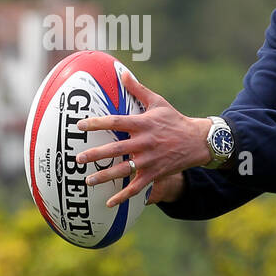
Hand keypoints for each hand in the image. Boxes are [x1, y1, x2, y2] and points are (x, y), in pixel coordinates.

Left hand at [74, 71, 210, 207]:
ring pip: (124, 170)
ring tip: (87, 181)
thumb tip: (121, 72)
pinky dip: (123, 196)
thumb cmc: (174, 119)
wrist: (197, 141)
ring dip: (105, 177)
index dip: (97, 123)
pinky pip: (137, 187)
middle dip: (96, 154)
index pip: (116, 121)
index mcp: (143, 124)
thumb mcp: (157, 102)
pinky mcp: (155, 174)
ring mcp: (149, 160)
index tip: (80, 125)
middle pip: (116, 148)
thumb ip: (137, 89)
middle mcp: (144, 142)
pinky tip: (109, 203)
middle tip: (78, 159)